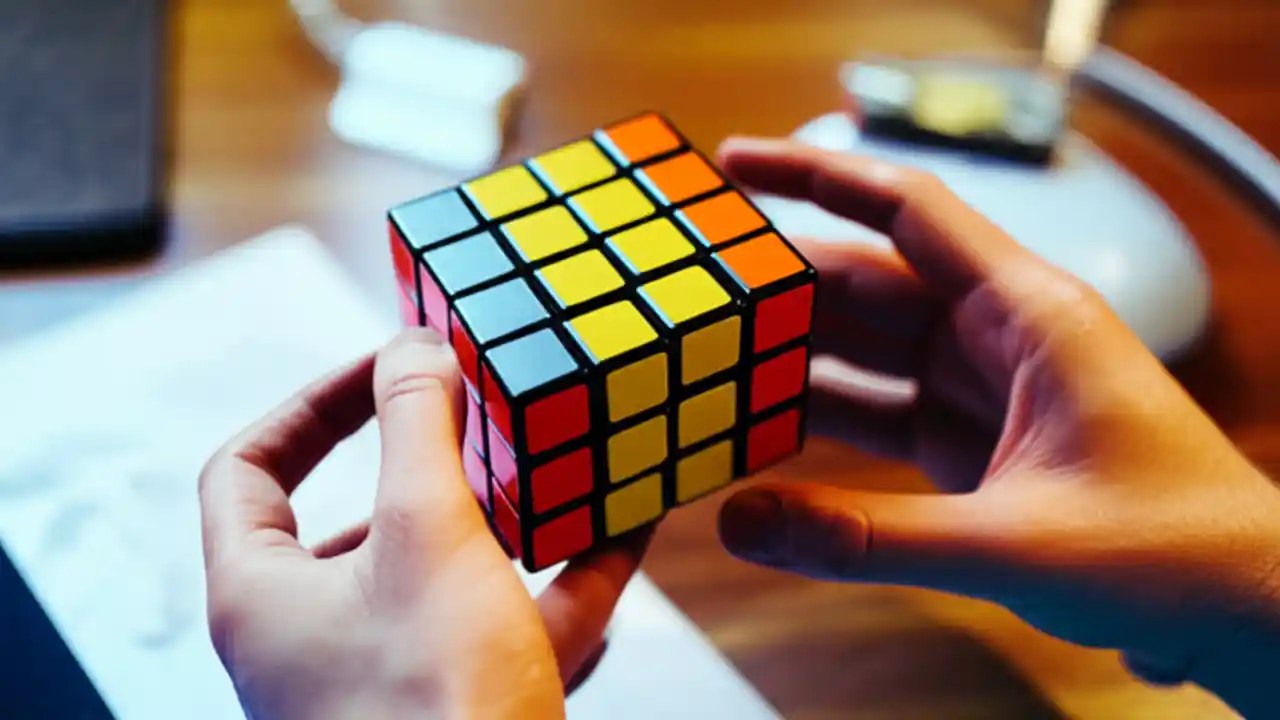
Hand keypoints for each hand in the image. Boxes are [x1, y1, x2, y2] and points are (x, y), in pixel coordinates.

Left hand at [199, 329, 648, 719]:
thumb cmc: (427, 709)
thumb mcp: (426, 534)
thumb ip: (418, 426)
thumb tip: (411, 343)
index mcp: (263, 595)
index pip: (248, 470)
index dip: (311, 403)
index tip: (385, 365)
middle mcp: (314, 640)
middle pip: (359, 522)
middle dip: (431, 461)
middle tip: (484, 411)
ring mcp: (388, 682)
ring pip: (447, 576)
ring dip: (507, 518)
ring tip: (558, 462)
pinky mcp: (458, 712)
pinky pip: (508, 631)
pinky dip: (560, 585)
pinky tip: (619, 542)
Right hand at [714, 138, 1279, 715]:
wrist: (1243, 610)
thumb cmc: (1173, 551)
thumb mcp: (1011, 543)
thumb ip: (868, 536)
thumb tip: (745, 523)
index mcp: (1027, 313)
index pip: (904, 211)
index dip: (814, 177)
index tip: (733, 166)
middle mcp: (1000, 334)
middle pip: (866, 284)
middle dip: (780, 287)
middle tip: (691, 295)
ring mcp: (983, 389)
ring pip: (866, 352)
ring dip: (793, 358)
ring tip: (710, 362)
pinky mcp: (972, 444)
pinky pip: (877, 413)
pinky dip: (822, 421)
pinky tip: (764, 432)